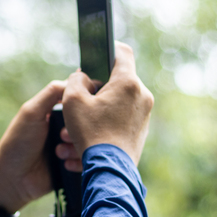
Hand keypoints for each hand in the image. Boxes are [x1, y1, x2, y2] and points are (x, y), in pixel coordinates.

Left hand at [0, 80, 81, 213]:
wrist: (12, 180)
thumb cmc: (17, 143)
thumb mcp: (31, 112)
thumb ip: (52, 92)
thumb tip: (77, 79)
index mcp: (55, 111)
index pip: (79, 99)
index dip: (85, 100)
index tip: (89, 103)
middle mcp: (65, 127)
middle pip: (89, 120)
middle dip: (80, 127)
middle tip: (63, 135)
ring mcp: (71, 146)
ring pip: (91, 140)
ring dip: (77, 145)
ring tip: (59, 152)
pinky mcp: (75, 164)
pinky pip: (89, 159)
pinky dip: (78, 160)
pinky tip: (64, 164)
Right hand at [62, 42, 153, 164]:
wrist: (109, 170)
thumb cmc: (91, 134)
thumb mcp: (72, 101)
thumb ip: (75, 81)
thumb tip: (83, 77)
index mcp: (128, 82)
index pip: (122, 51)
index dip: (107, 47)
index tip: (97, 50)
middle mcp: (142, 95)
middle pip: (118, 79)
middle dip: (98, 85)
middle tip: (81, 96)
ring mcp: (145, 114)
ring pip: (120, 100)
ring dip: (101, 106)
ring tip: (83, 120)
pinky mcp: (142, 130)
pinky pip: (124, 117)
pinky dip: (108, 120)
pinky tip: (92, 134)